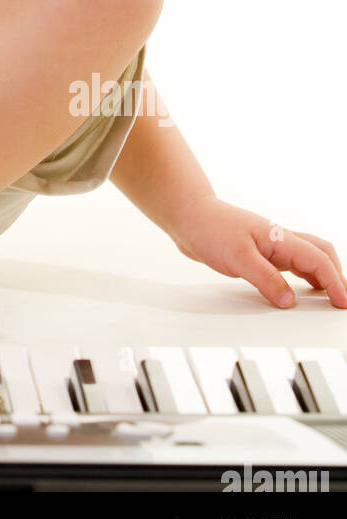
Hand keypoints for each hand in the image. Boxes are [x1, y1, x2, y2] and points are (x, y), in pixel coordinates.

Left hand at [171, 195, 346, 308]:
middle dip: (336, 276)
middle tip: (341, 300)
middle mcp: (279, 241)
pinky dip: (300, 278)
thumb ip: (265, 278)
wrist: (186, 216)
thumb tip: (289, 300)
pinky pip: (288, 265)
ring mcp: (269, 246)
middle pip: (321, 254)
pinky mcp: (258, 254)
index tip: (343, 303)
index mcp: (279, 238)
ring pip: (306, 259)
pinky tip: (294, 290)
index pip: (318, 260)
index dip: (336, 282)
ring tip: (326, 298)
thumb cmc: (209, 228)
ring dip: (320, 276)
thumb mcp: (238, 257)